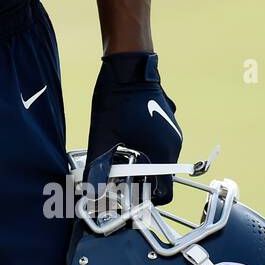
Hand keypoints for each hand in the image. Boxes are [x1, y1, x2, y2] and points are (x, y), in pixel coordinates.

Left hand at [84, 52, 182, 204]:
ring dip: (137, 164)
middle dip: (136, 181)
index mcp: (163, 153)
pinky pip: (156, 144)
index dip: (144, 199)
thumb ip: (98, 168)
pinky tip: (122, 139)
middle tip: (113, 177)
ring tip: (114, 156)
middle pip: (158, 177)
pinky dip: (141, 149)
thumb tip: (91, 191)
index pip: (164, 193)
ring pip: (156, 159)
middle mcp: (173, 145)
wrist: (128, 65)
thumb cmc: (117, 100)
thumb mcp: (102, 138)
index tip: (126, 197)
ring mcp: (171, 131)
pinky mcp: (165, 121)